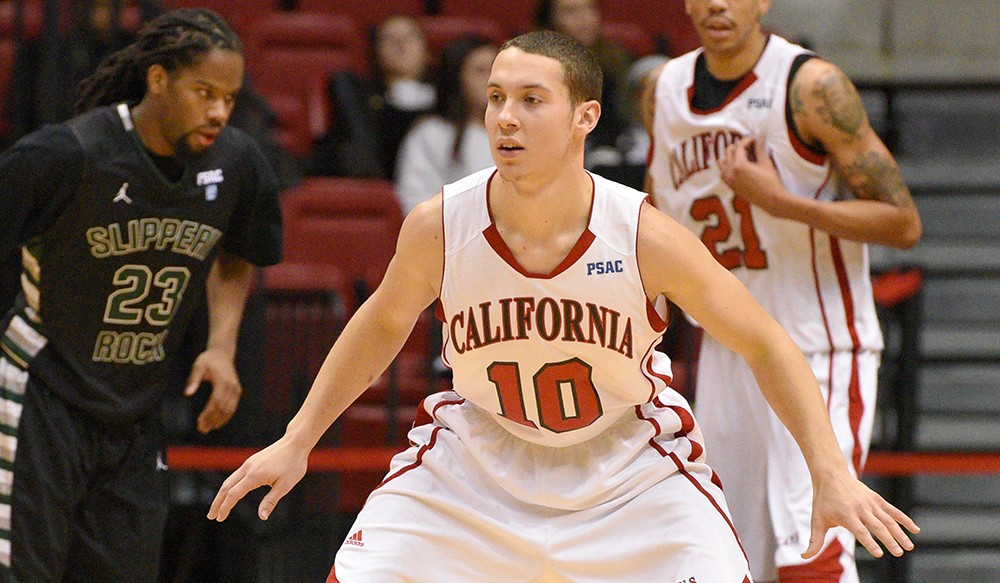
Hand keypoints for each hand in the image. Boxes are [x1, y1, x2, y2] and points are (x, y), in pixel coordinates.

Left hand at [185, 348, 241, 432]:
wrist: (222, 354)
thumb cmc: (208, 360)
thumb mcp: (198, 366)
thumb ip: (193, 379)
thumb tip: (187, 394)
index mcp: (223, 381)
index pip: (216, 402)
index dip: (208, 413)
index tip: (199, 422)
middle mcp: (232, 386)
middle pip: (223, 408)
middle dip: (212, 420)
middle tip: (202, 429)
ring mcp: (236, 389)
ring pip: (229, 410)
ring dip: (219, 421)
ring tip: (208, 428)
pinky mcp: (237, 391)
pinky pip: (233, 407)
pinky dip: (226, 416)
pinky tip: (218, 423)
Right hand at [207, 437, 309, 521]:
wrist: (295, 442)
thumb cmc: (293, 464)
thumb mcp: (285, 485)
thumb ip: (271, 500)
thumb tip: (262, 517)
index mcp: (255, 475)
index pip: (234, 494)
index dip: (225, 507)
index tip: (219, 518)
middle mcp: (248, 468)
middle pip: (226, 487)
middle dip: (217, 503)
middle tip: (211, 517)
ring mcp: (249, 463)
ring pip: (229, 480)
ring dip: (221, 494)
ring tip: (218, 507)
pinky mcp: (252, 461)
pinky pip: (236, 475)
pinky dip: (229, 486)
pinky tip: (230, 492)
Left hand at [718, 136, 788, 215]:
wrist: (771, 200)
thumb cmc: (770, 181)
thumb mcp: (765, 163)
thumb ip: (760, 149)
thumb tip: (760, 137)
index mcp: (739, 165)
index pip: (739, 147)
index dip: (746, 140)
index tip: (753, 138)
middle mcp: (731, 172)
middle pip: (728, 152)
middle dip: (738, 146)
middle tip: (748, 145)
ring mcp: (729, 180)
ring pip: (722, 163)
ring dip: (729, 156)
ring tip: (741, 155)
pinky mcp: (731, 187)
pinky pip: (723, 174)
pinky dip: (727, 167)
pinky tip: (737, 167)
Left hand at [804, 470, 919, 558]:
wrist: (831, 475)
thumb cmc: (823, 501)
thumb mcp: (817, 520)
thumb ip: (814, 541)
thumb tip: (804, 557)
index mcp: (846, 515)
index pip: (860, 531)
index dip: (870, 542)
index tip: (879, 553)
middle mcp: (860, 508)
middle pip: (877, 526)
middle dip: (889, 540)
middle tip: (898, 553)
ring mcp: (870, 503)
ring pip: (888, 520)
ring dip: (900, 533)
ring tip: (909, 547)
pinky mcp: (877, 499)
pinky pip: (893, 510)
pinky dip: (904, 519)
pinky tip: (915, 530)